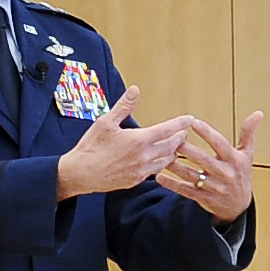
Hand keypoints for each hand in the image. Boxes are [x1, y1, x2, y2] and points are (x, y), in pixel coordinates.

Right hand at [54, 86, 206, 200]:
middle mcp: (144, 156)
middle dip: (179, 138)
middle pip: (171, 146)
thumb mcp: (106, 122)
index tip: (189, 119)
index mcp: (139, 140)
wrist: (80, 173)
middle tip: (183, 132)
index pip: (168, 130)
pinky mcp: (135, 180)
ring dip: (172, 152)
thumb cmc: (91, 146)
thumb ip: (124, 106)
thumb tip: (135, 90)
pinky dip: (160, 164)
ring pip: (165, 161)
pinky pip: (154, 172)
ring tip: (174, 146)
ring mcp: (141, 171)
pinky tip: (158, 160)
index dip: (180, 123)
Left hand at [160, 112, 262, 224]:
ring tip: (162, 155)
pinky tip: (159, 177)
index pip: (220, 144)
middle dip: (186, 149)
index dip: (207, 133)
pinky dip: (172, 184)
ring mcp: (214, 188)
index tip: (193, 122)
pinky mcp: (203, 199)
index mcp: (234, 160)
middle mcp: (225, 174)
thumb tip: (258, 113)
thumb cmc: (241, 174)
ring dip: (175, 166)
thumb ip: (248, 133)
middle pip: (203, 159)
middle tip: (172, 138)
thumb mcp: (247, 154)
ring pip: (191, 175)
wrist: (239, 206)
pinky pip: (185, 191)